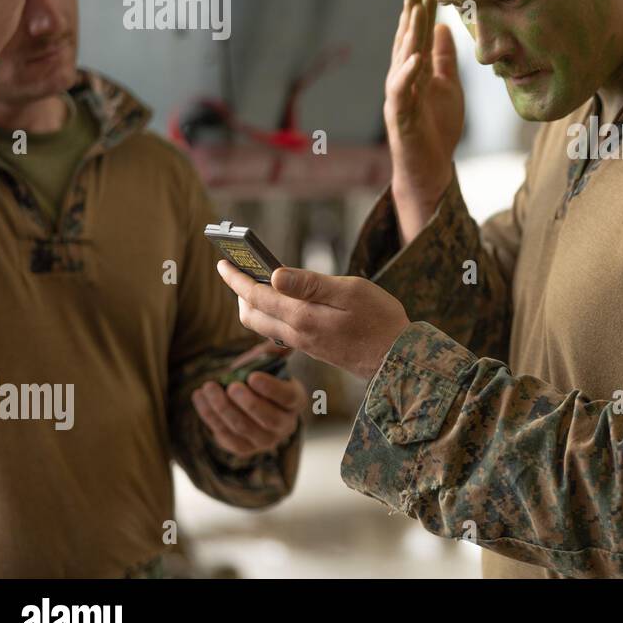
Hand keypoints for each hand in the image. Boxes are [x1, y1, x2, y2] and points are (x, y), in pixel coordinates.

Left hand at [191, 341, 303, 457]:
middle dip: (248, 403)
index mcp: (295, 401)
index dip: (271, 388)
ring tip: (208, 387)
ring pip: (242, 427)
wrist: (249, 403)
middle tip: (232, 386)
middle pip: (268, 418)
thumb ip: (272, 351)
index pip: (287, 397)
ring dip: (223, 407)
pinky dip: (209, 415)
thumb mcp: (269, 363)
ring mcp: (263, 440)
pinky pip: (224, 434)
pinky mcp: (242, 448)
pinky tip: (199, 397)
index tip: (252, 377)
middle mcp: (284, 425)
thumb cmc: (260, 377)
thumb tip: (276, 340)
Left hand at [217, 260, 410, 380]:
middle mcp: (298, 335)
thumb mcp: (351, 291)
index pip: (257, 296)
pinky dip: (271, 314)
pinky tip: (282, 302)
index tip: (223, 263)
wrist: (399, 359)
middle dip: (239, 293)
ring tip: (256, 283)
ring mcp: (305, 345)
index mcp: (303, 317)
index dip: (237, 279)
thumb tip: (274, 276)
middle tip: (236, 271)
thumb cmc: (381, 320)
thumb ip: (311, 284)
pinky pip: (280, 332)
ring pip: (263, 327)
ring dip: (253, 305)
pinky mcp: (315, 349)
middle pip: (251, 316)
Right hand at [385, 0, 463, 240]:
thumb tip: (444, 27)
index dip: (420, 15)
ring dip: (407, 39)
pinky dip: (407, 75)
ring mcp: (400, 100)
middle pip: (406, 45)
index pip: (417, 39)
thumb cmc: (438, 129)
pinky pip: (401, 94)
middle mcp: (404, 82)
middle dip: (410, 18)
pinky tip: (415, 58)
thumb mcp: (449, 88)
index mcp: (416, 74)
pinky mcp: (401, 119)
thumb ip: (445, 60)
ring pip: (401, 63)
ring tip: (414, 14)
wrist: (431, 170)